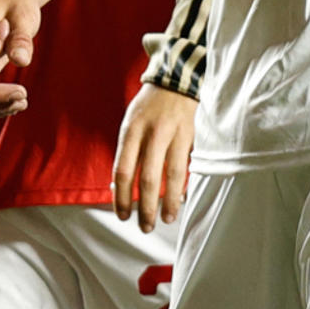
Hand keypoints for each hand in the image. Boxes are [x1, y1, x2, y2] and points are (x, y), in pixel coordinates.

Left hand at [113, 84, 196, 232]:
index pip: (123, 170)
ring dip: (169, 202)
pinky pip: (187, 167)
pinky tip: (181, 200)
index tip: (123, 215)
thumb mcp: (129, 124)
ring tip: (167, 219)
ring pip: (172, 176)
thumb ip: (126, 153)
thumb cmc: (147, 109)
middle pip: (148, 178)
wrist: (175, 82)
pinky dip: (183, 187)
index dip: (121, 196)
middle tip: (145, 227)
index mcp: (131, 130)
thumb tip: (117, 188)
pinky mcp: (192, 138)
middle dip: (146, 207)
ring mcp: (175, 135)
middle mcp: (153, 133)